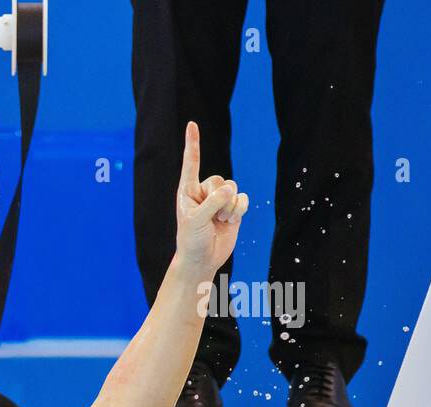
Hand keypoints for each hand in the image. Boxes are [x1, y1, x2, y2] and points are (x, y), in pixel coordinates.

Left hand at [174, 121, 248, 274]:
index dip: (192, 143)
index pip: (191, 163)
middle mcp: (203, 192)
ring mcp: (219, 200)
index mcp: (187, 191)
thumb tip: (230, 189)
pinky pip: (243, 199)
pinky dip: (239, 211)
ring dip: (229, 208)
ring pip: (233, 189)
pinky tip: (229, 222)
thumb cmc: (192, 240)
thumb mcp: (197, 220)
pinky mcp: (232, 208)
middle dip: (219, 199)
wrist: (203, 259)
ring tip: (219, 222)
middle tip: (211, 217)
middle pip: (220, 180)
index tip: (191, 124)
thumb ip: (212, 202)